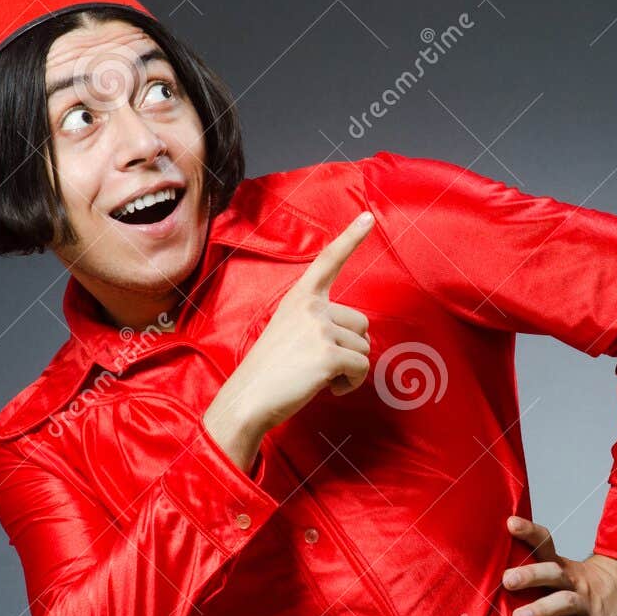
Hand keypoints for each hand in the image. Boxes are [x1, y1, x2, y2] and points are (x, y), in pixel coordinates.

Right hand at [204, 211, 374, 468]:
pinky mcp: (329, 354)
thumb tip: (356, 337)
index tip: (369, 216)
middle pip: (361, 324)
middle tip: (319, 364)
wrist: (248, 399)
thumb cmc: (269, 372)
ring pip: (363, 348)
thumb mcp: (288, 333)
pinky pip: (361, 367)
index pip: (328, 261)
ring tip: (317, 377)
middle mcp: (311, 307)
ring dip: (349, 369)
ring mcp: (320, 329)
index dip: (351, 238)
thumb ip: (317, 324)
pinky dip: (350, 383)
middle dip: (350, 348)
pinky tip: (327, 388)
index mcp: (300, 298)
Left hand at [501, 515, 616, 615]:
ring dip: (542, 609)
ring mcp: (588, 602)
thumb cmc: (585, 585)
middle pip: (552, 573)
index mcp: (562, 567)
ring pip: (565, 602)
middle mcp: (573, 581)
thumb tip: (494, 575)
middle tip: (507, 580)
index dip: (529, 532)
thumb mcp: (565, 573)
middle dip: (530, 575)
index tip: (510, 522)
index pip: (544, 544)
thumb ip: (537, 575)